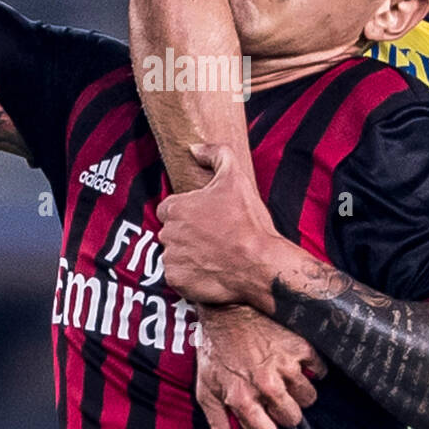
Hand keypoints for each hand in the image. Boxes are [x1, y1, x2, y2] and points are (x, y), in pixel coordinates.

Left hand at [156, 142, 280, 307]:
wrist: (260, 264)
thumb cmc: (247, 221)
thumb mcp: (236, 178)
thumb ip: (215, 154)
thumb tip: (194, 148)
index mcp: (176, 208)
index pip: (168, 208)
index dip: (188, 212)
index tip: (207, 218)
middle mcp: (168, 233)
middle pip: (171, 232)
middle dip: (187, 234)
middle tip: (214, 237)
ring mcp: (171, 259)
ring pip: (174, 254)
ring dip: (188, 255)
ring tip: (215, 255)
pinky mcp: (177, 281)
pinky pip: (178, 276)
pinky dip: (190, 275)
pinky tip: (211, 270)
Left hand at [196, 304, 326, 428]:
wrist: (227, 310)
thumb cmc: (214, 353)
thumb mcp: (207, 391)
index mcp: (243, 399)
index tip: (263, 419)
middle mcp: (267, 385)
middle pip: (293, 419)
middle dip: (283, 411)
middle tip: (272, 395)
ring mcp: (286, 365)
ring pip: (309, 398)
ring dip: (297, 391)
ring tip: (282, 378)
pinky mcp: (301, 347)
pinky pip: (320, 371)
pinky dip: (312, 369)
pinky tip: (295, 363)